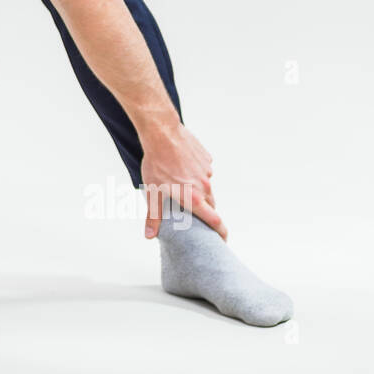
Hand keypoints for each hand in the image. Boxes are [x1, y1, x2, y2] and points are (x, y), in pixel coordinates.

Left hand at [139, 122, 225, 240]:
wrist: (162, 133)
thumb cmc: (156, 163)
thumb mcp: (152, 192)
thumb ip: (154, 216)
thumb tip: (150, 235)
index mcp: (194, 197)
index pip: (215, 220)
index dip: (221, 232)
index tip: (223, 239)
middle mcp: (204, 185)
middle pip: (211, 204)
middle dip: (204, 210)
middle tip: (192, 211)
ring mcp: (207, 171)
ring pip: (206, 187)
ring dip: (198, 190)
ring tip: (181, 185)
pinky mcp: (206, 159)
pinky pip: (204, 171)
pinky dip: (196, 173)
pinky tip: (182, 167)